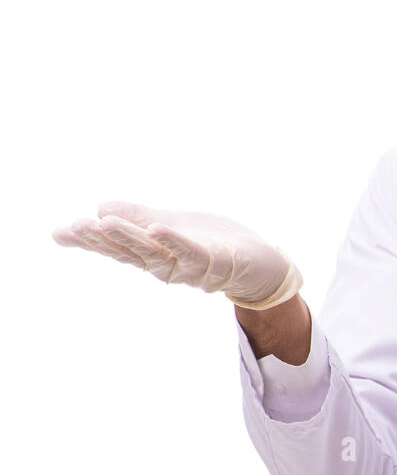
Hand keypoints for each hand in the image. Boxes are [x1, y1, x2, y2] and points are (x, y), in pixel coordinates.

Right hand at [52, 201, 302, 309]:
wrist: (261, 264)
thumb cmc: (214, 244)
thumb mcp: (172, 224)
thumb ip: (139, 219)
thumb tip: (99, 209)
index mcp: (155, 253)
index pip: (116, 247)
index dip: (88, 241)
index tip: (59, 233)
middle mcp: (168, 264)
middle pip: (129, 251)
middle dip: (101, 239)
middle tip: (73, 227)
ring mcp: (192, 266)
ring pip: (155, 253)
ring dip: (129, 238)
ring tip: (104, 223)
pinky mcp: (217, 262)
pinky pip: (193, 253)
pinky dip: (174, 242)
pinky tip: (156, 229)